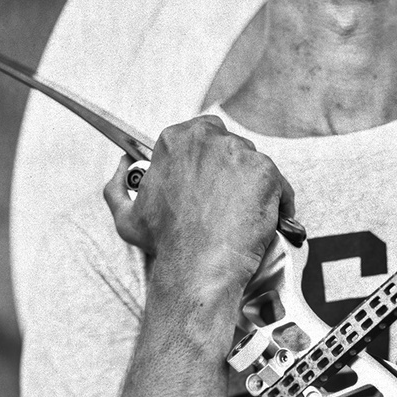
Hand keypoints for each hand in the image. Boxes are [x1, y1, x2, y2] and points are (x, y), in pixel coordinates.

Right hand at [102, 116, 295, 295]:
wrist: (200, 264)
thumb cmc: (167, 242)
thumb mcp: (126, 216)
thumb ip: (118, 186)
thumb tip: (123, 166)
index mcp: (176, 140)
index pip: (202, 133)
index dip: (209, 157)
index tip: (210, 178)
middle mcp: (210, 139)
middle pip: (230, 145)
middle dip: (231, 170)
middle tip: (228, 199)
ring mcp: (241, 153)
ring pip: (255, 164)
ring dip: (253, 186)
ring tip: (243, 215)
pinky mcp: (267, 173)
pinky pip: (279, 185)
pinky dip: (276, 202)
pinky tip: (263, 221)